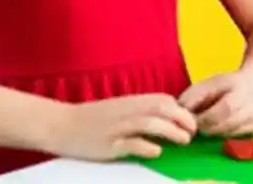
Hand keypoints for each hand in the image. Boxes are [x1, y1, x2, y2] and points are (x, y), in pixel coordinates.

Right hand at [46, 94, 195, 160]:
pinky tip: (156, 152)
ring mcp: (117, 127)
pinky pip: (130, 143)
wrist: (60, 124)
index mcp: (132, 102)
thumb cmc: (92, 119)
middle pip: (162, 108)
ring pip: (150, 123)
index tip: (191, 122)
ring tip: (183, 141)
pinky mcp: (107, 144)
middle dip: (183, 119)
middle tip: (193, 133)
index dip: (182, 110)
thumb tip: (168, 120)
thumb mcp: (120, 109)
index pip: (164, 100)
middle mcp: (127, 111)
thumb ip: (141, 111)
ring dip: (171, 131)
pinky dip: (146, 146)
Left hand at [178, 72, 252, 136]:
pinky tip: (222, 126)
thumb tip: (179, 113)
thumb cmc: (227, 86)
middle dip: (208, 127)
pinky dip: (225, 134)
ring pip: (231, 131)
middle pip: (228, 121)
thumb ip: (193, 96)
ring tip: (208, 126)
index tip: (192, 121)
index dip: (205, 118)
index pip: (224, 107)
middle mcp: (252, 98)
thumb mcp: (209, 84)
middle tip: (199, 128)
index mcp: (237, 84)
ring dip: (215, 132)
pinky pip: (237, 136)